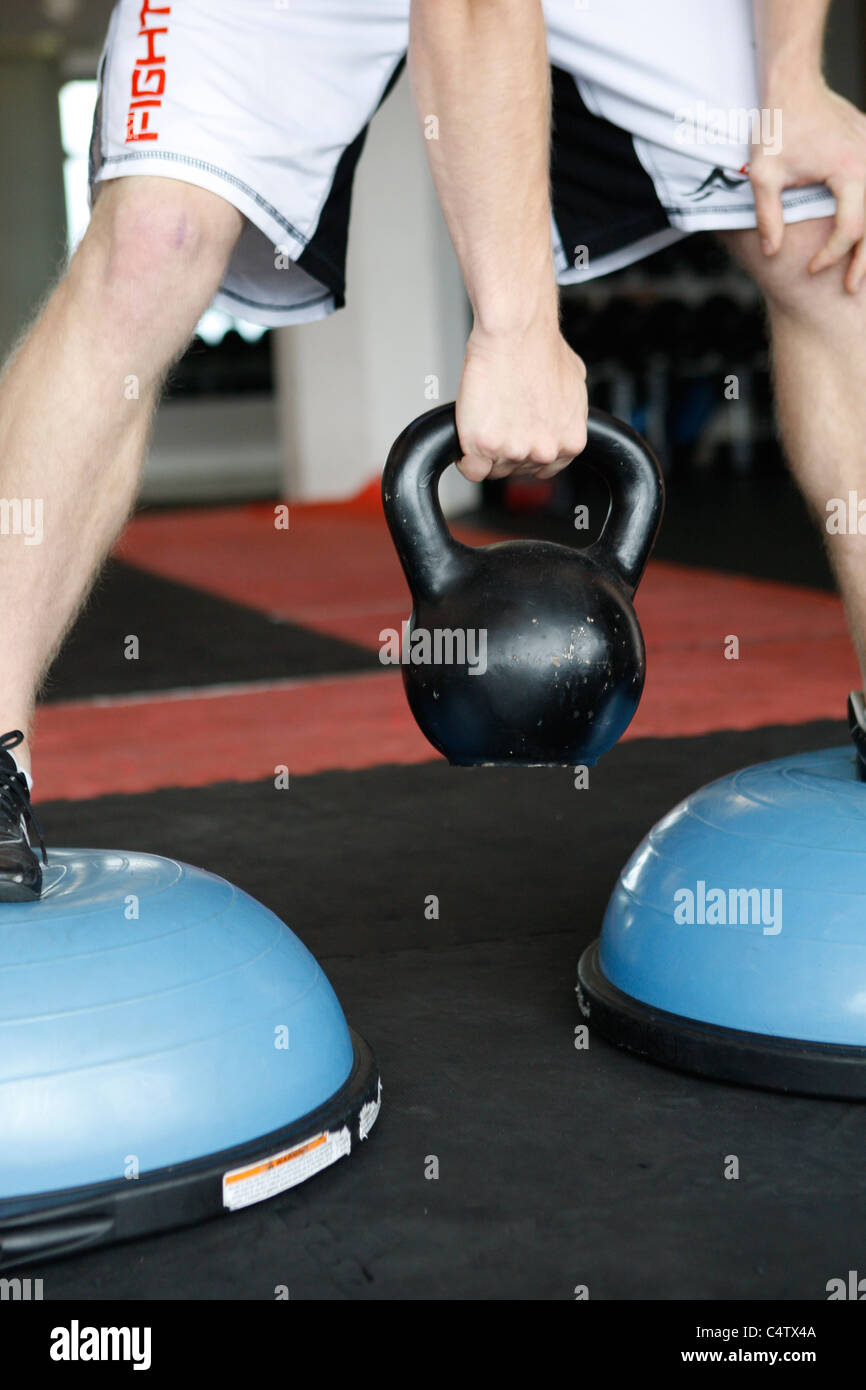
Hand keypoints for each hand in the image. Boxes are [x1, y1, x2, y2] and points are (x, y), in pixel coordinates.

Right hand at [455, 318, 588, 481]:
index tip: (517, 440)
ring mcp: (514, 450)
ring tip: (487, 414)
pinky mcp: (484, 446)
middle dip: (506, 449)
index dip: (527, 452)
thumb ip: (568, 412)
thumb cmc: (541, 347)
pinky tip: (470, 435)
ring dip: (485, 449)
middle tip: (499, 419)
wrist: (516, 331)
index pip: (546, 469)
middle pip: (517, 470)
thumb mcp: (575, 383)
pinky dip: (466, 457)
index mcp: (570, 441)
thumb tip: (559, 415)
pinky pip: (470, 469)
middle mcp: (545, 451)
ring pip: (492, 469)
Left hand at [750, 80, 865, 290]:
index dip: (831, 255)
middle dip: (862, 260)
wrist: (793, 84)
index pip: (848, 228)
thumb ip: (767, 215)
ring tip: (859, 269)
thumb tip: (771, 251)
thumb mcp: (763, 174)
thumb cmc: (777, 127)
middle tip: (850, 289)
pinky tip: (861, 238)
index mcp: (849, 171)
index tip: (811, 268)